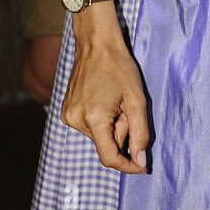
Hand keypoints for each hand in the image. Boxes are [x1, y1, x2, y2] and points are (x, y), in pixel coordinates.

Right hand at [61, 14, 148, 172]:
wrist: (95, 43)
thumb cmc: (119, 66)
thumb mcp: (136, 98)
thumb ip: (140, 132)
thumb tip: (140, 161)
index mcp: (93, 118)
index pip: (109, 157)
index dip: (128, 165)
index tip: (143, 166)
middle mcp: (76, 121)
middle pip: (106, 143)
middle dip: (122, 131)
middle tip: (127, 106)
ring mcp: (68, 116)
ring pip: (99, 135)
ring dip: (112, 124)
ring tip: (115, 99)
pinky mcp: (66, 112)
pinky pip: (89, 126)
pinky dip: (102, 119)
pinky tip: (105, 99)